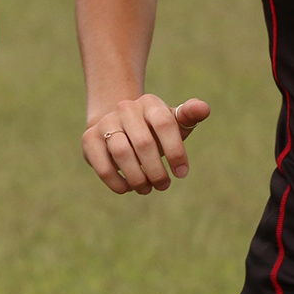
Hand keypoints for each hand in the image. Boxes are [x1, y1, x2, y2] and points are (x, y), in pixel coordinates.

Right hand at [84, 95, 209, 194]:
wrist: (120, 126)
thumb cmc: (155, 129)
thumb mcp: (174, 122)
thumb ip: (189, 115)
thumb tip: (204, 109)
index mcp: (150, 103)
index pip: (165, 124)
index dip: (175, 152)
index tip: (182, 174)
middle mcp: (125, 108)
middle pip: (144, 143)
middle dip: (157, 171)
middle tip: (163, 185)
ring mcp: (105, 122)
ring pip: (122, 154)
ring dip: (138, 178)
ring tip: (147, 189)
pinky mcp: (89, 139)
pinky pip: (102, 165)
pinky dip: (117, 182)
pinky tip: (127, 188)